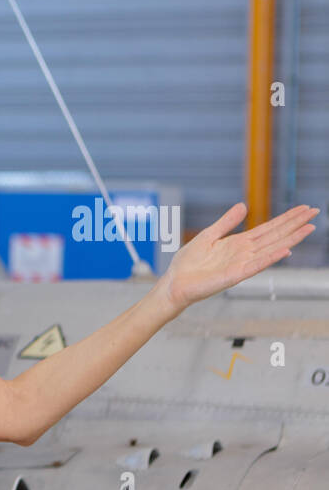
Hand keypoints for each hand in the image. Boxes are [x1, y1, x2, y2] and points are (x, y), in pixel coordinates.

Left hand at [156, 202, 317, 311]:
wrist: (174, 283)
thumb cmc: (187, 263)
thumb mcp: (208, 236)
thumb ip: (226, 222)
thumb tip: (244, 206)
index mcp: (238, 243)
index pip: (268, 228)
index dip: (286, 218)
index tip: (303, 208)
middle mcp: (244, 253)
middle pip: (275, 235)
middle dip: (295, 224)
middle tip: (315, 212)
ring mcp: (242, 264)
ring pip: (271, 249)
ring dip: (291, 239)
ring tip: (309, 228)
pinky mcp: (234, 275)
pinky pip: (256, 265)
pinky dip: (271, 258)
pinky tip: (286, 250)